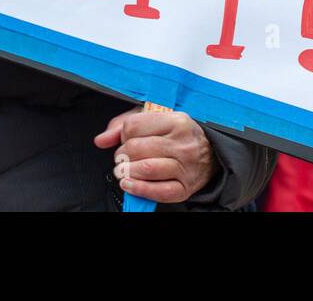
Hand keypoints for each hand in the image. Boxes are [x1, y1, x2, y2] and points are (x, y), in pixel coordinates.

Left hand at [94, 107, 215, 203]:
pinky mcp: (184, 187)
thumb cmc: (179, 136)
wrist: (211, 155)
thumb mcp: (156, 120)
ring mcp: (185, 166)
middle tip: (123, 158)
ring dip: (126, 172)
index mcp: (176, 121)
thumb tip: (102, 139)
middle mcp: (182, 143)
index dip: (123, 135)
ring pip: (146, 169)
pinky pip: (157, 191)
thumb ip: (125, 124)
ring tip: (124, 170)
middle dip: (122, 155)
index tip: (126, 139)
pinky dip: (138, 189)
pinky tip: (129, 184)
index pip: (134, 126)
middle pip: (136, 148)